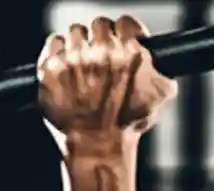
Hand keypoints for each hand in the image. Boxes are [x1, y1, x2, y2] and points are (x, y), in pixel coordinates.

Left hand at [37, 15, 176, 151]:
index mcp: (131, 54)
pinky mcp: (51, 66)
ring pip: (75, 31)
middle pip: (99, 24)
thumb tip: (159, 61)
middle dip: (102, 36)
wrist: (97, 144)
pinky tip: (68, 65)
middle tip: (102, 53)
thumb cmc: (128, 124)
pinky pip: (54, 42)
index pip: (126, 23)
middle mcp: (102, 52)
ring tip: (83, 61)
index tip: (123, 39)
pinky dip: (60, 50)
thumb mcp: (160, 98)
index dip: (126, 31)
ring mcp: (74, 58)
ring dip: (80, 42)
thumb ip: (162, 72)